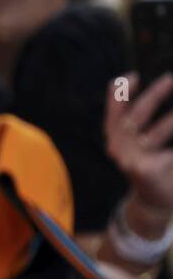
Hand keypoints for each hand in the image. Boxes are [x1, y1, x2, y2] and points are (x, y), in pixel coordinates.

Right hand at [105, 72, 172, 211]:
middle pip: (135, 117)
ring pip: (155, 134)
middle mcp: (118, 148)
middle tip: (170, 80)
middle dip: (155, 95)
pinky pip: (167, 155)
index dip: (119, 91)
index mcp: (114, 137)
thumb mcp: (136, 142)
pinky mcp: (146, 171)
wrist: (153, 202)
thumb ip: (138, 122)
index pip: (112, 110)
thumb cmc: (150, 165)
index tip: (135, 76)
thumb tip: (152, 87)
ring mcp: (131, 160)